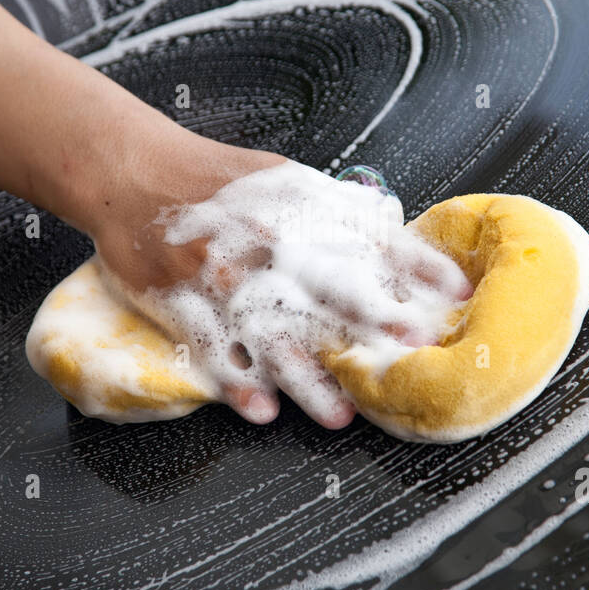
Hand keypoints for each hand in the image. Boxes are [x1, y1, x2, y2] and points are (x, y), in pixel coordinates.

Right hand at [82, 128, 471, 428]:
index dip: (414, 267)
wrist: (134, 173)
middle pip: (326, 292)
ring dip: (308, 381)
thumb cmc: (217, 181)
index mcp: (297, 214)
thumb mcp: (287, 181)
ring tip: (339, 416)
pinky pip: (212, 351)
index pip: (368, 241)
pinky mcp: (182, 304)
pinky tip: (262, 409)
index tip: (454, 293)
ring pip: (272, 338)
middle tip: (409, 353)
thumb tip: (397, 228)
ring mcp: (222, 279)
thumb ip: (341, 210)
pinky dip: (237, 382)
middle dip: (371, 324)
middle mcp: (264, 247)